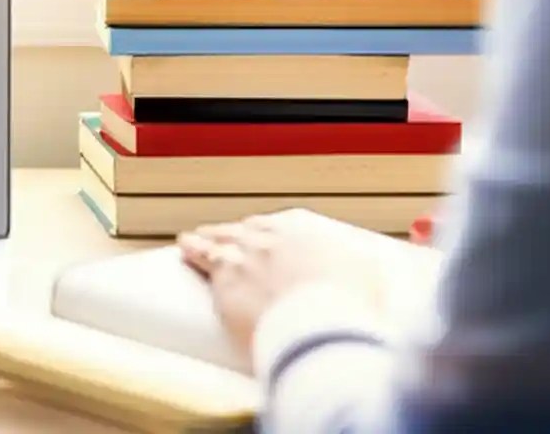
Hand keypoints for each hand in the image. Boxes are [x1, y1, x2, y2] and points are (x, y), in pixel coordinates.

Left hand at [177, 209, 385, 361]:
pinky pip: (201, 259)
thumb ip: (354, 269)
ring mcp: (245, 255)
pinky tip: (185, 250)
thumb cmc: (347, 305)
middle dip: (232, 232)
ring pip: (218, 239)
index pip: (277, 226)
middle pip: (244, 230)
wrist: (318, 323)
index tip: (259, 234)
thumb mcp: (364, 277)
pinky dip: (192, 252)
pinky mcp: (224, 280)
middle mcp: (272, 239)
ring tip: (193, 238)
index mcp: (305, 235)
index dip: (264, 231)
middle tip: (222, 234)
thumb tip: (356, 272)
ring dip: (205, 238)